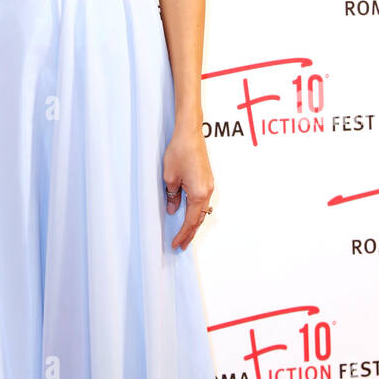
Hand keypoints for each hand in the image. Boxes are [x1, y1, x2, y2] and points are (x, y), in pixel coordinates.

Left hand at [162, 130, 213, 250]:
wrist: (189, 133)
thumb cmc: (179, 152)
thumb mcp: (169, 177)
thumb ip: (172, 196)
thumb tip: (174, 209)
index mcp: (199, 194)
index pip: (190, 221)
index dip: (183, 234)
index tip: (176, 244)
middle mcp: (207, 191)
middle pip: (199, 219)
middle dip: (190, 233)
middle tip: (181, 245)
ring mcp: (209, 185)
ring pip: (202, 210)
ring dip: (194, 223)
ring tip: (185, 233)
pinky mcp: (207, 179)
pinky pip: (202, 201)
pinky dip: (196, 211)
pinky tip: (189, 213)